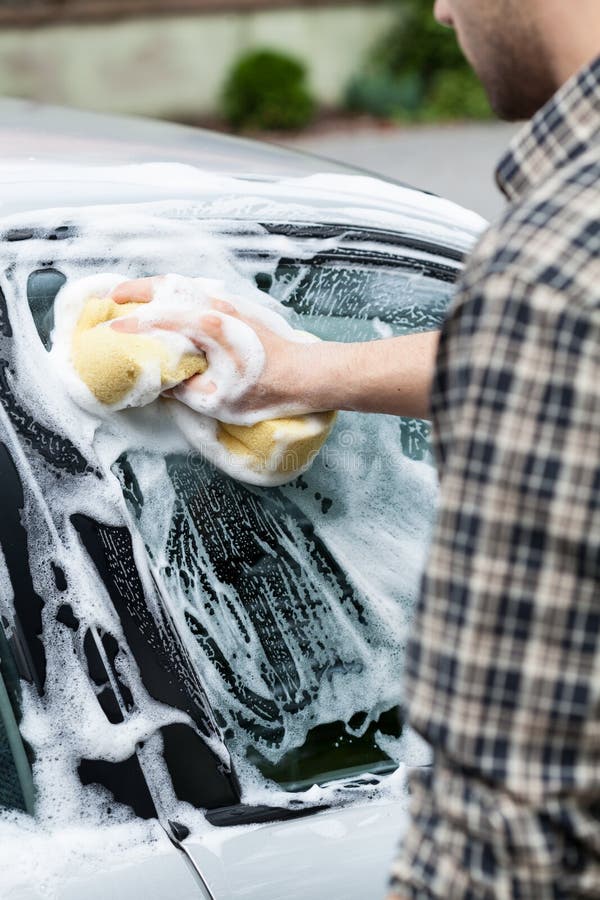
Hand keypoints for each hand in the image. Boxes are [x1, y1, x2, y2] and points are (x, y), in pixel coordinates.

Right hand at [111, 276, 319, 422]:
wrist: (305, 375)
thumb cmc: (263, 390)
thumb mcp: (214, 400)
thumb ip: (182, 387)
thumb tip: (165, 379)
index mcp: (205, 327)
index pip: (155, 319)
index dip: (127, 325)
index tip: (106, 330)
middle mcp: (214, 306)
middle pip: (166, 287)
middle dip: (134, 290)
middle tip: (111, 299)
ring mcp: (228, 303)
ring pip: (183, 284)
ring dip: (156, 288)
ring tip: (137, 298)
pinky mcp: (239, 308)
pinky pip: (200, 290)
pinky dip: (178, 292)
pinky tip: (175, 303)